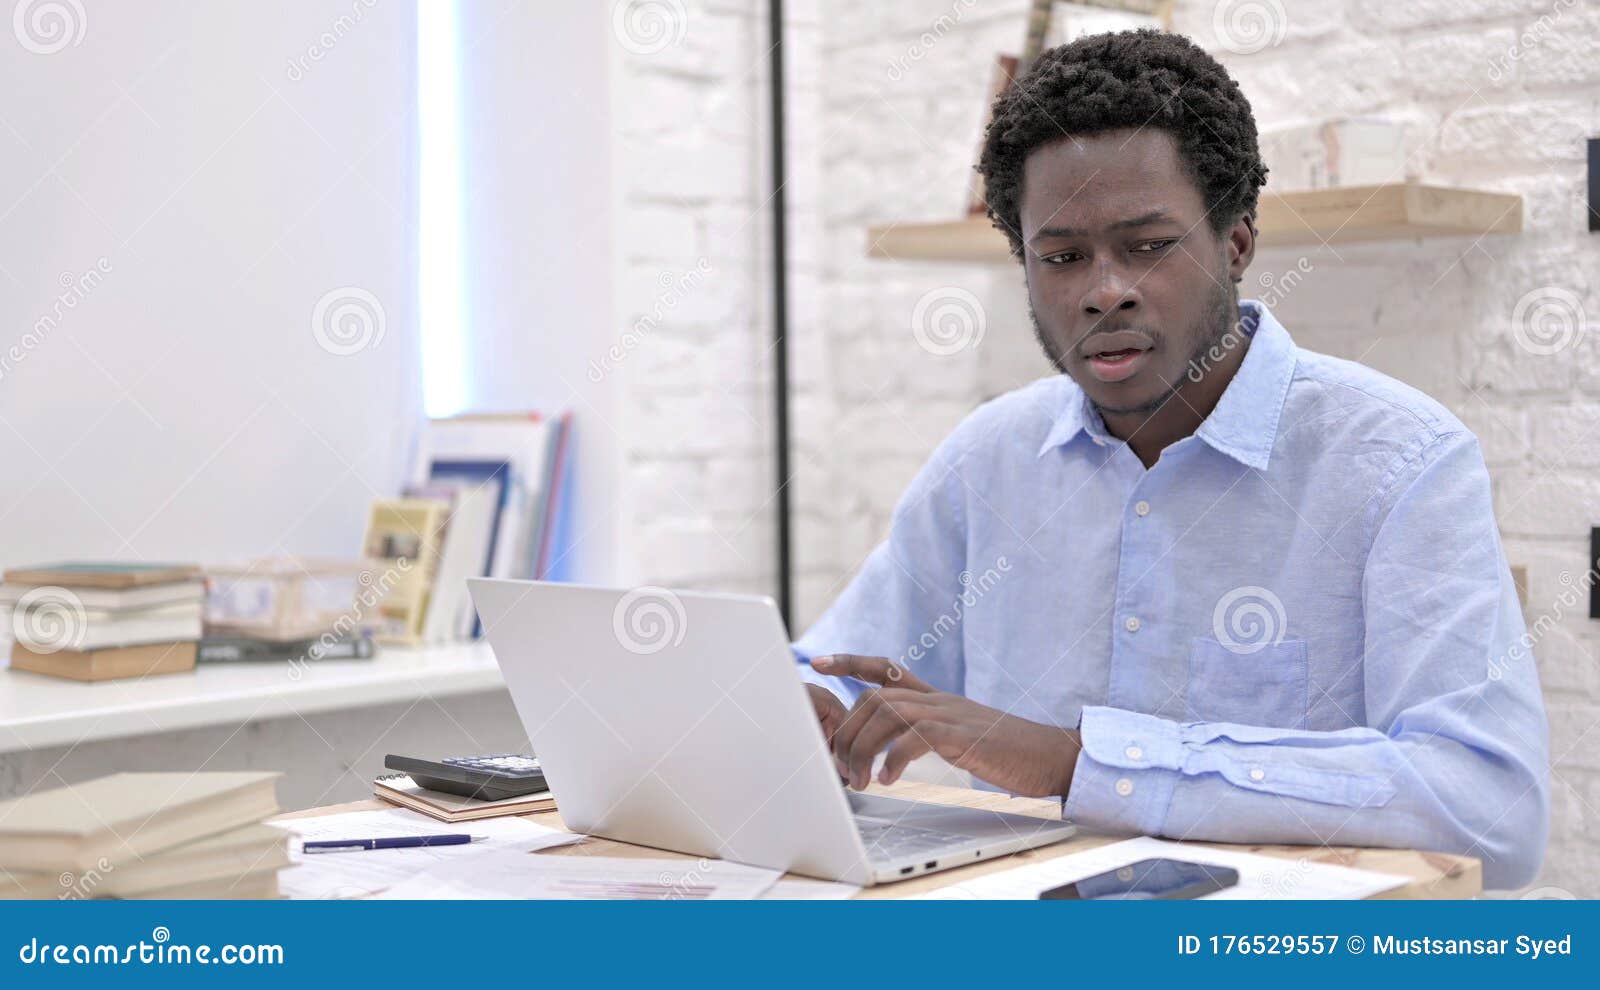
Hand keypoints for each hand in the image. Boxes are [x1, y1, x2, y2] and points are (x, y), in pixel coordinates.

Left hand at [810, 654, 1081, 798]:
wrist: (1051, 756)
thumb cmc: (1006, 752)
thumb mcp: (960, 735)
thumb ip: (927, 733)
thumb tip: (890, 752)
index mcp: (936, 698)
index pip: (886, 667)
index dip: (849, 661)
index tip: (818, 662)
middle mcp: (938, 700)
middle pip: (874, 698)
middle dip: (847, 731)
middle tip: (839, 765)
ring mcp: (950, 715)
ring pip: (888, 714)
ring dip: (863, 749)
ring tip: (859, 779)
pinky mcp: (962, 736)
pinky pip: (916, 737)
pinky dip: (894, 759)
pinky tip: (889, 779)